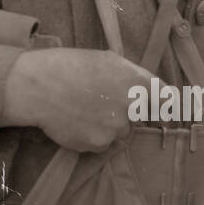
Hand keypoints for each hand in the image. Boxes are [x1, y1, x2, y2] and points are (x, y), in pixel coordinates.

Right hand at [0, 47, 159, 151]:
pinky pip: (100, 142)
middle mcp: (131, 110)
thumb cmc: (69, 65)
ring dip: (106, 124)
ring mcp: (114, 130)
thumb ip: (133, 75)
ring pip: (117, 131)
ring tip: (81, 108)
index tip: (160, 108)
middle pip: (136, 117)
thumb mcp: (107, 59)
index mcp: (138, 85)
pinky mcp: (97, 145)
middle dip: (124, 111)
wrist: (36, 86)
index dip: (164, 104)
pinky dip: (91, 135)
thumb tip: (151, 90)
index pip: (167, 100)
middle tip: (98, 100)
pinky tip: (74, 120)